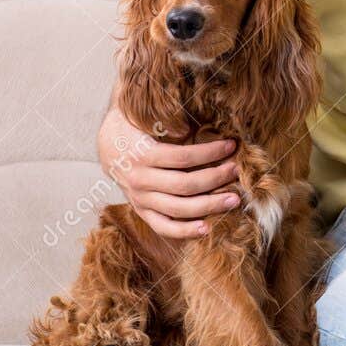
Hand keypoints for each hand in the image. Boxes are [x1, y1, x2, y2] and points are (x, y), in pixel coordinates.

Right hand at [97, 106, 241, 238]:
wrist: (108, 145)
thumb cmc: (134, 125)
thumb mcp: (144, 114)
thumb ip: (166, 120)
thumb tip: (189, 128)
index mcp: (142, 154)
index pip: (182, 157)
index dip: (209, 153)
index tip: (231, 145)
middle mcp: (140, 179)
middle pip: (185, 185)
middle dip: (215, 178)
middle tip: (237, 171)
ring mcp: (140, 198)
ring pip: (178, 208)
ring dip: (209, 206)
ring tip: (234, 199)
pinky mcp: (142, 211)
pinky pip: (163, 227)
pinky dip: (185, 231)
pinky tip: (207, 228)